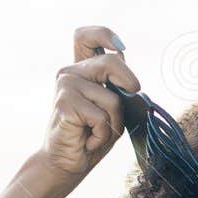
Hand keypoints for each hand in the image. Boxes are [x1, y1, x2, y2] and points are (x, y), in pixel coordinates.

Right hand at [34, 26, 141, 185]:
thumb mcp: (111, 109)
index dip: (104, 34)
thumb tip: (121, 54)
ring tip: (96, 133)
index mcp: (81, 71)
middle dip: (128, 82)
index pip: (85, 37)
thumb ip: (116, 85)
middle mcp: (70, 74)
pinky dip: (102, 135)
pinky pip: (101, 118)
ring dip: (114, 123)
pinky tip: (87, 140)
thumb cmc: (91, 137)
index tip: (120, 46)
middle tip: (132, 95)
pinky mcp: (65, 105)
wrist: (66, 164)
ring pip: (112, 99)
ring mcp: (65, 87)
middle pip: (110, 62)